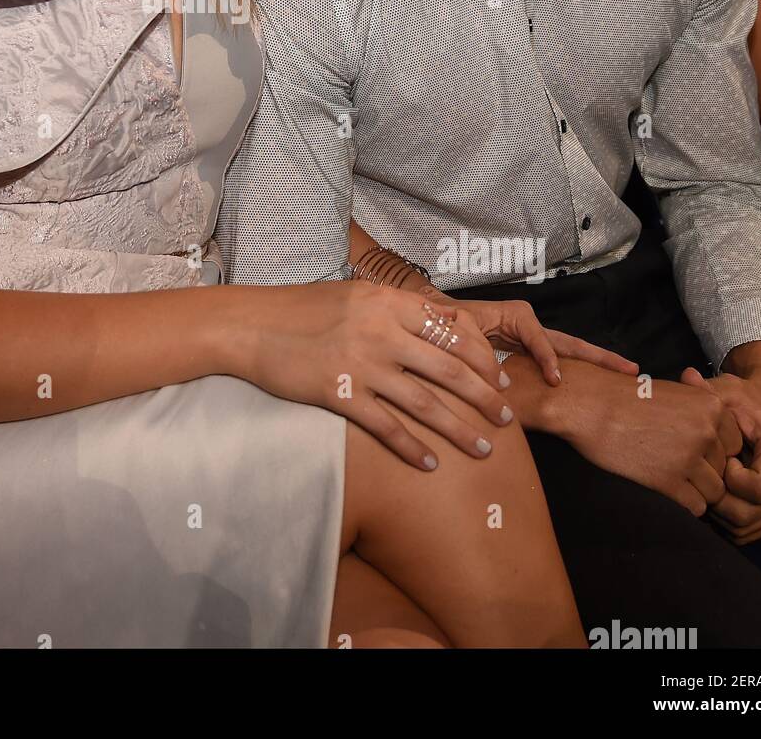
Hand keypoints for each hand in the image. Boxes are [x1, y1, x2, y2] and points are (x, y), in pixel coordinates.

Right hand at [248, 280, 515, 470]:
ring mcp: (362, 363)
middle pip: (450, 369)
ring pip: (426, 402)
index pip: (452, 331)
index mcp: (388, 302)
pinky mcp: (340, 393)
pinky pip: (386, 426)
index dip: (484, 358)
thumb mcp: (353, 295)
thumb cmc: (301, 310)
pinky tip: (431, 465)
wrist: (252, 326)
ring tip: (484, 449)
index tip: (501, 378)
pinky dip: (412, 448)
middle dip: (485, 397)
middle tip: (508, 418)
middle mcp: (381, 331)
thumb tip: (435, 323)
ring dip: (460, 429)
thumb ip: (393, 308)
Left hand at [424, 288, 639, 386]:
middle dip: (598, 356)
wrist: (437, 323)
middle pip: (568, 342)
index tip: (556, 379)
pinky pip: (558, 363)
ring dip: (596, 365)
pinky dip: (579, 373)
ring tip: (627, 375)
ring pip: (569, 353)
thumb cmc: (447, 322)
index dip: (548, 357)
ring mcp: (533, 340)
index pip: (539, 337)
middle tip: (629, 369)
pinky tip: (597, 387)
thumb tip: (493, 372)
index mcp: (515, 316)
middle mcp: (529, 326)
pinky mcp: (530, 354)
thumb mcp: (457, 327)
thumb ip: (472, 343)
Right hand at [558, 361, 742, 515]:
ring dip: (697, 490)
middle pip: (725, 469)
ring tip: (674, 479)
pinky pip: (696, 506)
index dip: (716, 451)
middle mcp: (707, 432)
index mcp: (711, 406)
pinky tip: (667, 489)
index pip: (735, 444)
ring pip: (715, 492)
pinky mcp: (669, 481)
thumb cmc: (624, 397)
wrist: (588, 405)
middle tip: (679, 465)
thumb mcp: (670, 391)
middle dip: (706, 471)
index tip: (694, 450)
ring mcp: (689, 458)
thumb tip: (719, 435)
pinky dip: (685, 503)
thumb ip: (699, 410)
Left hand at [681, 365, 760, 544]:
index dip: (730, 481)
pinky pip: (752, 532)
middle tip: (701, 478)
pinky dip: (727, 523)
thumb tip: (686, 376)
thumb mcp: (727, 390)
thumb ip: (706, 389)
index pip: (758, 491)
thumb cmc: (746, 399)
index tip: (720, 459)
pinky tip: (712, 498)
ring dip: (719, 515)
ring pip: (748, 529)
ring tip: (705, 487)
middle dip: (716, 502)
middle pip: (749, 515)